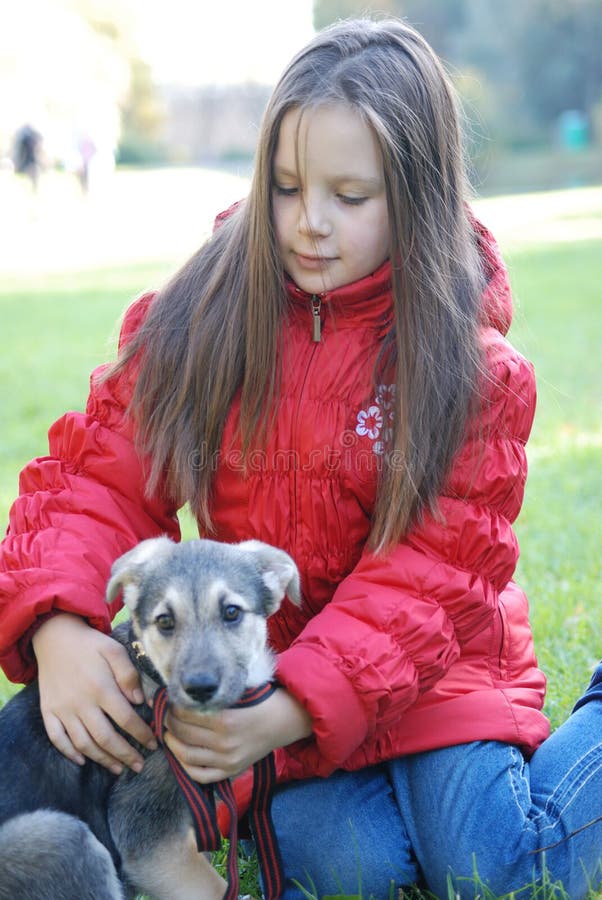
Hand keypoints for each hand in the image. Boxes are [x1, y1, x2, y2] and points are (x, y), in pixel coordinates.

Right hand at [32, 613, 156, 772]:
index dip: (141, 734)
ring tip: (118, 768)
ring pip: (83, 743)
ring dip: (102, 759)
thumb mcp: (114, 650)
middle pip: (106, 738)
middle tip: (139, 766)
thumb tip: (140, 701)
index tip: (153, 744)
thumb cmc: (90, 644)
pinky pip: (57, 739)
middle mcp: (81, 702)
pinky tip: (83, 760)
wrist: (54, 636)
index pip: (126, 719)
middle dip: (125, 755)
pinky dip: (69, 753)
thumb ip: (129, 674)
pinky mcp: (49, 711)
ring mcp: (63, 709)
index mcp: (101, 687)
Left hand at [163, 687, 312, 783]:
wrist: (282, 722)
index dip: (173, 707)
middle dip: (169, 722)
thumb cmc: (258, 702)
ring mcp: (227, 760)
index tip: (171, 702)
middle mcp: (224, 742)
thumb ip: (211, 697)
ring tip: (169, 733)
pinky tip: (180, 754)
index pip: (185, 714)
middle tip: (167, 715)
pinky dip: (184, 766)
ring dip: (171, 742)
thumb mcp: (236, 694)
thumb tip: (181, 695)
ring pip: (186, 755)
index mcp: (225, 719)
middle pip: (182, 733)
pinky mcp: (230, 771)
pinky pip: (200, 775)